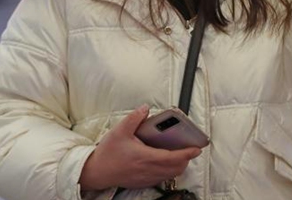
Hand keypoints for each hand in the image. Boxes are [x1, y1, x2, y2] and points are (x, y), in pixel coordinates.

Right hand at [79, 106, 201, 191]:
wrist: (95, 172)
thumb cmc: (107, 153)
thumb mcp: (119, 131)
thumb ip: (134, 118)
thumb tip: (145, 108)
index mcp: (145, 157)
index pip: (172, 157)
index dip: (186, 154)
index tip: (196, 149)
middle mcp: (147, 169)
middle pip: (175, 168)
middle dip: (186, 159)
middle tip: (190, 150)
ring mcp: (145, 178)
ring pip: (169, 175)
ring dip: (178, 166)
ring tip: (180, 155)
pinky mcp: (142, 182)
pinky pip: (161, 179)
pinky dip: (168, 172)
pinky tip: (166, 163)